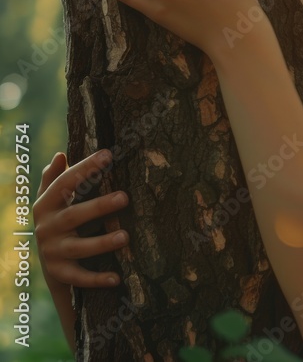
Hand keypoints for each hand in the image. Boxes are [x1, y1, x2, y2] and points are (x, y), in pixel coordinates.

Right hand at [33, 150, 129, 288]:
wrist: (49, 262)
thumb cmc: (59, 219)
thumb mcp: (52, 199)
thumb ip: (55, 177)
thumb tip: (60, 155)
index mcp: (47, 204)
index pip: (66, 183)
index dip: (86, 168)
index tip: (109, 154)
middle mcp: (48, 227)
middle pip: (75, 215)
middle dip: (99, 206)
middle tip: (125, 197)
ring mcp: (53, 251)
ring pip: (79, 247)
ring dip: (102, 242)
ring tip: (125, 236)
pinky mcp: (60, 273)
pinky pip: (79, 277)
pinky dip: (97, 278)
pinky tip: (117, 278)